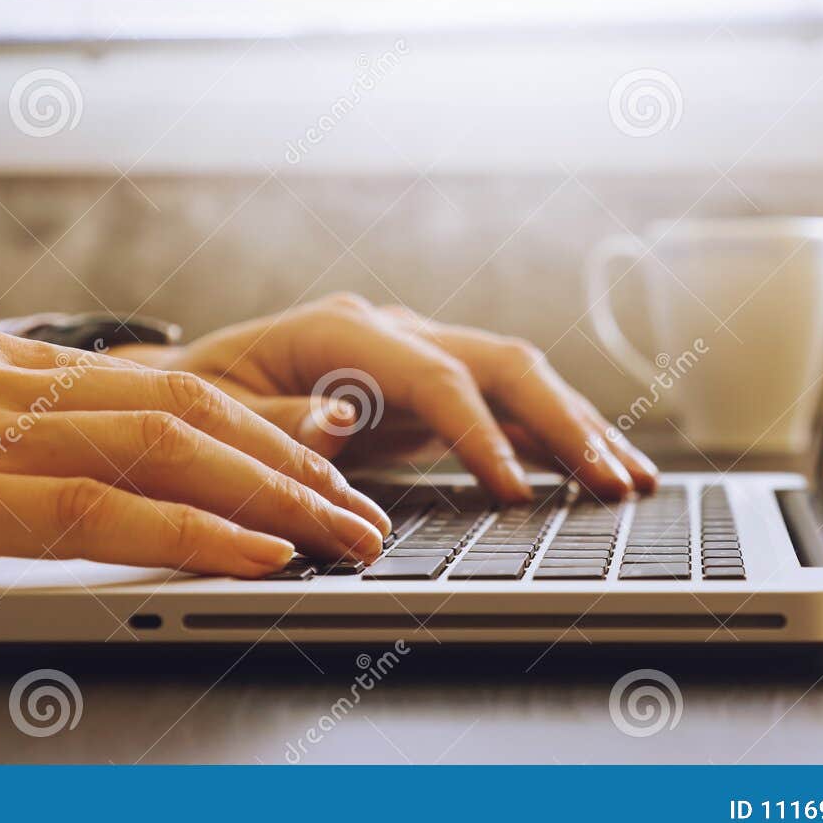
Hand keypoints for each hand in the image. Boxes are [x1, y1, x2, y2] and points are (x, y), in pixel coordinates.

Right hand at [0, 315, 388, 642]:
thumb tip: (73, 467)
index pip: (147, 386)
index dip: (249, 421)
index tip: (321, 450)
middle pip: (176, 406)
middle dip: (284, 460)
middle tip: (358, 505)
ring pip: (156, 446)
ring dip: (267, 496)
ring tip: (341, 536)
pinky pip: (90, 507)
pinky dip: (189, 530)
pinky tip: (253, 555)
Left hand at [110, 294, 657, 503]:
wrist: (188, 389)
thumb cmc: (195, 404)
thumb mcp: (214, 413)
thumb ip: (277, 420)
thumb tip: (340, 421)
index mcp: (341, 332)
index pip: (432, 374)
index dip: (478, 433)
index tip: (514, 491)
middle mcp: (392, 332)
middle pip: (500, 364)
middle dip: (563, 422)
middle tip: (612, 483)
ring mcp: (419, 356)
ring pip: (520, 380)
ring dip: (579, 427)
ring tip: (634, 480)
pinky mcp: (433, 390)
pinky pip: (509, 409)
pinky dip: (555, 440)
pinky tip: (598, 471)